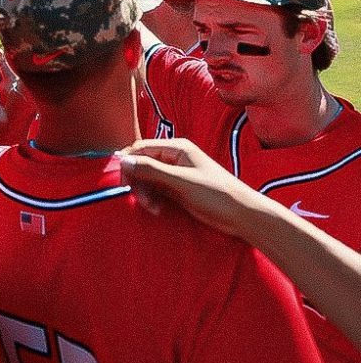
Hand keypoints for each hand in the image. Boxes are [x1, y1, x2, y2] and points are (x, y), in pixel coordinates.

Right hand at [120, 138, 257, 237]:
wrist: (240, 214)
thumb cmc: (216, 193)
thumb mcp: (181, 181)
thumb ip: (151, 170)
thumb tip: (122, 160)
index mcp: (176, 148)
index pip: (141, 148)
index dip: (128, 163)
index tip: (124, 183)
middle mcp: (173, 157)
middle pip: (141, 164)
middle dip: (138, 182)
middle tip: (143, 201)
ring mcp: (174, 174)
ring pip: (145, 179)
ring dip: (144, 193)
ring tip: (153, 208)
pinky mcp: (175, 189)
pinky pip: (154, 190)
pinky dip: (151, 199)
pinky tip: (157, 209)